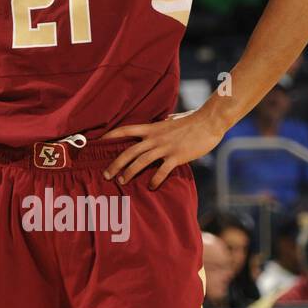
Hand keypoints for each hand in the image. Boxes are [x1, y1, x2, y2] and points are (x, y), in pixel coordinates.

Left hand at [101, 108, 229, 188]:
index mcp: (152, 128)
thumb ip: (163, 124)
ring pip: (141, 161)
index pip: (126, 130)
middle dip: (115, 163)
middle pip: (129, 151)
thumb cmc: (192, 121)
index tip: (98, 143)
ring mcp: (165, 147)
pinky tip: (151, 187)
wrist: (209, 121)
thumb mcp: (172, 120)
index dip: (110, 136)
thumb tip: (163, 121)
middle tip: (106, 174)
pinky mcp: (177, 156)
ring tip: (122, 182)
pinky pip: (162, 170)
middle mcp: (155, 138)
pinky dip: (155, 179)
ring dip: (130, 172)